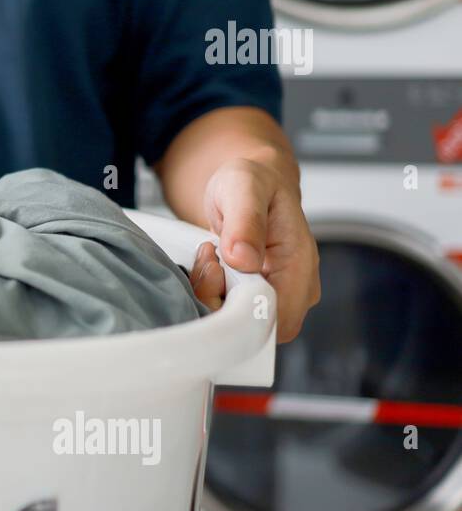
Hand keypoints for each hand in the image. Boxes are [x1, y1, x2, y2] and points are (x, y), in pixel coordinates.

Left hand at [189, 157, 319, 342]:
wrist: (250, 185)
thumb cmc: (253, 184)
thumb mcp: (244, 186)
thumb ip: (245, 220)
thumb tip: (244, 259)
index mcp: (300, 264)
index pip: (278, 319)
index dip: (239, 307)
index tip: (217, 268)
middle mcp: (296, 288)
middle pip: (256, 327)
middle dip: (220, 300)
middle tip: (210, 260)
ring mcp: (279, 295)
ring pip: (240, 322)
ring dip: (213, 296)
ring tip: (212, 257)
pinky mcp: (259, 297)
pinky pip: (231, 312)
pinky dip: (212, 294)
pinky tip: (213, 267)